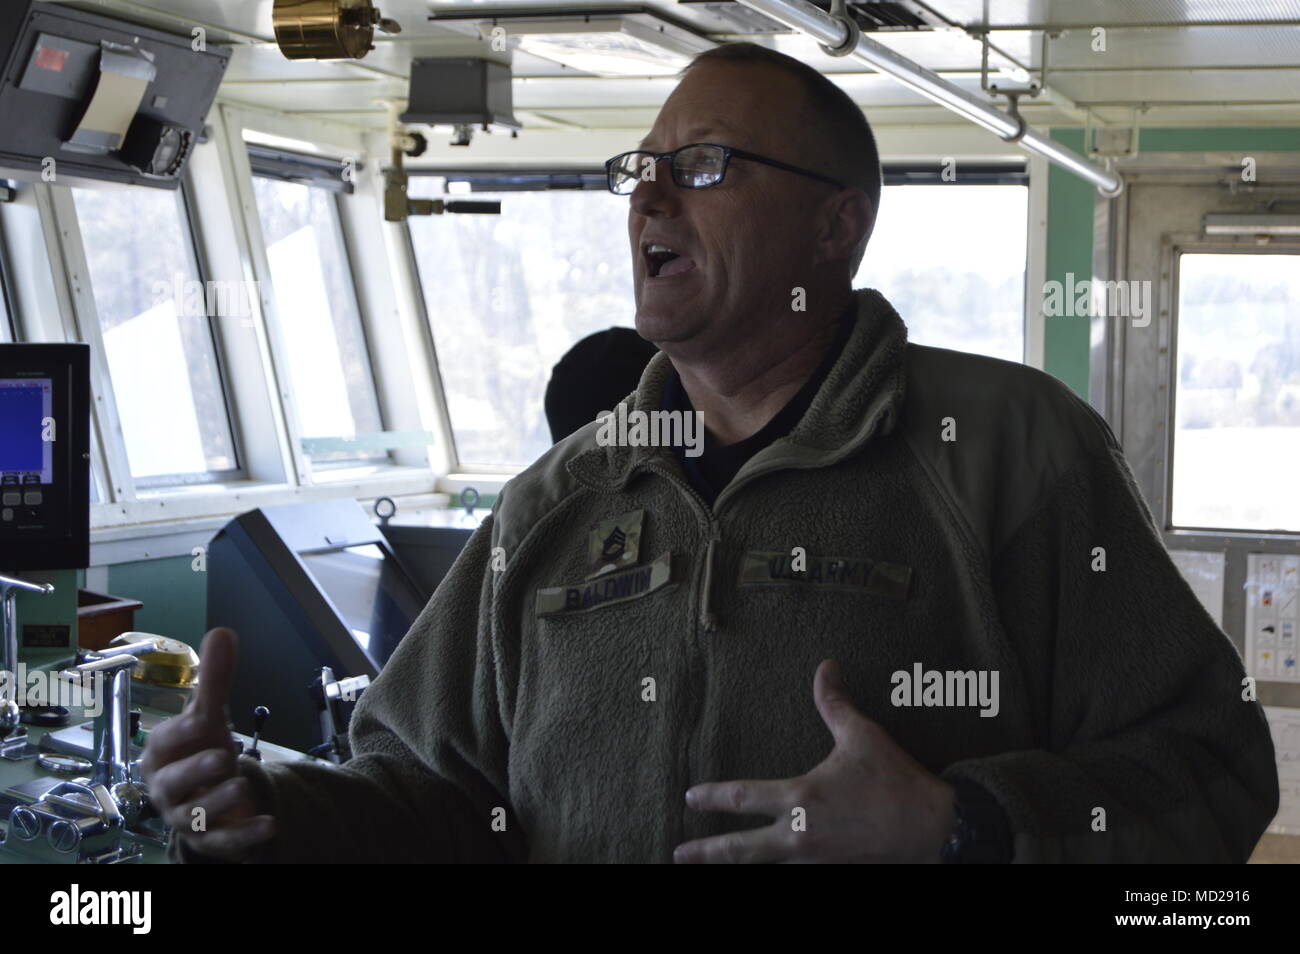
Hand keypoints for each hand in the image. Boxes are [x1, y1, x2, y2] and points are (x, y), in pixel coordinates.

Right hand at [140, 628, 275, 860]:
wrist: (207, 801)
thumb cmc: (198, 753)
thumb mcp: (208, 718)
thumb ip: (215, 680)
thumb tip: (221, 632)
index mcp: (161, 755)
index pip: (165, 742)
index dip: (181, 731)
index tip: (202, 718)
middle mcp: (167, 790)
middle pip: (173, 783)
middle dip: (195, 771)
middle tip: (222, 755)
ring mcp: (188, 818)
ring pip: (196, 816)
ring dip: (219, 801)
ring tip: (242, 784)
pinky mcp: (213, 841)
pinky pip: (226, 842)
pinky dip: (246, 835)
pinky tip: (270, 825)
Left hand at [674, 659, 954, 862]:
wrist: (934, 829)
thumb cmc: (896, 780)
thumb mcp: (862, 735)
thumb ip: (835, 704)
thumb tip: (825, 668)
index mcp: (800, 798)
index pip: (744, 797)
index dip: (714, 797)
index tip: (690, 797)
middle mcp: (800, 834)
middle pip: (741, 849)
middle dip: (707, 852)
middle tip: (679, 854)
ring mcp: (815, 859)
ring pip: (765, 866)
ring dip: (738, 865)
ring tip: (714, 865)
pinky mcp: (833, 871)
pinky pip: (795, 873)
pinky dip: (776, 870)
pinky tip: (766, 868)